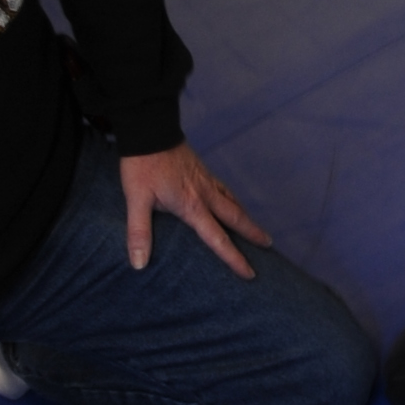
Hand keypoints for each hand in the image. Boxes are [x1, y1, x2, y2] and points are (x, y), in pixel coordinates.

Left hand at [120, 141, 266, 279]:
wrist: (150, 131)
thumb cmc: (142, 166)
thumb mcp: (136, 200)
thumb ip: (139, 232)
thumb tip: (139, 264)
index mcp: (192, 206)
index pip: (218, 238)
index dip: (234, 258)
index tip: (249, 273)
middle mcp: (206, 195)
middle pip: (236, 218)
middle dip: (253, 233)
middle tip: (268, 246)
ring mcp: (207, 181)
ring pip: (234, 202)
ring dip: (246, 217)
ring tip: (257, 228)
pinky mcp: (203, 170)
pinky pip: (225, 190)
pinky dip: (234, 200)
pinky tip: (232, 201)